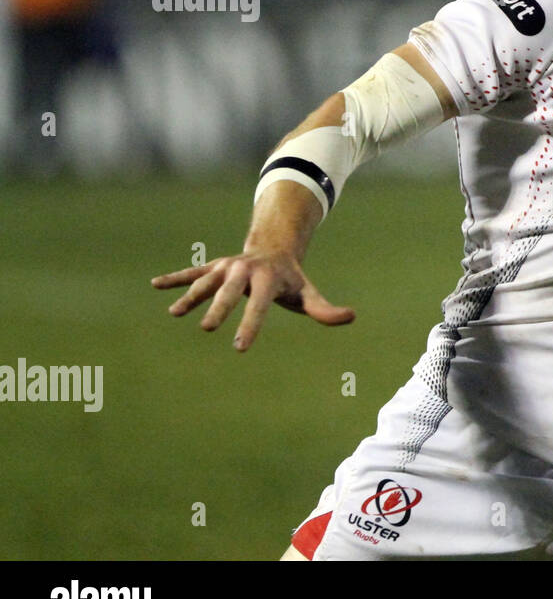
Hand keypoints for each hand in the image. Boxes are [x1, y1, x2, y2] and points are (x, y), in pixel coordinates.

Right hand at [151, 250, 354, 350]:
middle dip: (219, 308)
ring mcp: (226, 267)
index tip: (240, 349)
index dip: (251, 326)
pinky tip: (155, 285)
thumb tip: (352, 316)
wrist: (274, 249)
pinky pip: (191, 273)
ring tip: (175, 314)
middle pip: (230, 291)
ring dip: (191, 295)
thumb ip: (326, 310)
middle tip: (208, 329)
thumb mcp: (309, 294)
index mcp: (268, 280)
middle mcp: (244, 271)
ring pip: (206, 281)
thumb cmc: (291, 281)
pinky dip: (174, 279)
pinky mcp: (213, 267)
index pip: (259, 306)